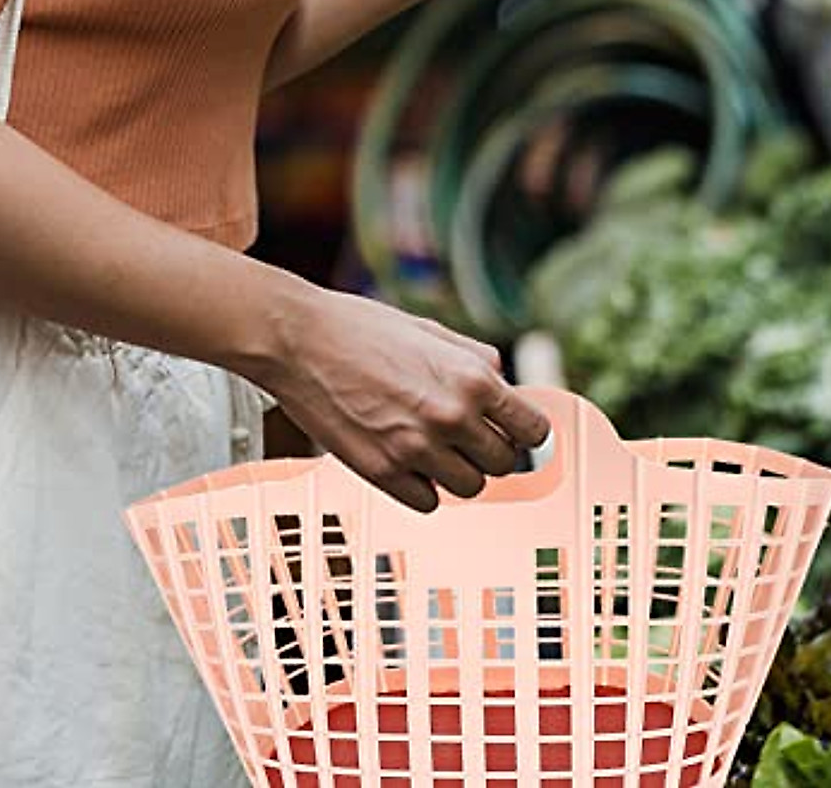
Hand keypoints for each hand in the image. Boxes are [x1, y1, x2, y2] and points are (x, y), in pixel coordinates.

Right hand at [259, 286, 549, 512]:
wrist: (298, 340)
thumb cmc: (362, 328)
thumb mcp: (433, 330)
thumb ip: (475, 359)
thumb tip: (503, 381)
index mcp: (471, 378)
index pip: (532, 430)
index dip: (525, 432)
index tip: (514, 431)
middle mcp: (451, 417)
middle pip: (505, 464)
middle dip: (493, 451)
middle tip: (470, 437)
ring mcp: (416, 449)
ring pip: (471, 488)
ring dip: (460, 471)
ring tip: (437, 447)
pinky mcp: (382, 472)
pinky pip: (428, 503)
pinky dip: (425, 487)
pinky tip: (410, 461)